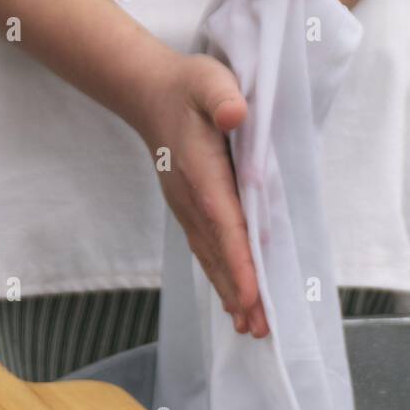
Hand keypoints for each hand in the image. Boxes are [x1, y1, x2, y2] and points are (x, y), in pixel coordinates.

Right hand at [136, 52, 268, 337]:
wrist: (149, 95)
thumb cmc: (187, 86)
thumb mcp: (207, 79)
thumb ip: (221, 96)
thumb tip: (236, 113)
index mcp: (202, 173)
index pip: (224, 223)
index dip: (238, 260)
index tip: (250, 296)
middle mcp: (193, 201)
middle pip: (220, 254)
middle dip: (240, 293)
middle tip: (260, 330)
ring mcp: (189, 211)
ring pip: (213, 259)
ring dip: (231, 295)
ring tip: (250, 329)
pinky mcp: (191, 214)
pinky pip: (208, 252)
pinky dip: (222, 279)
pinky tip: (234, 304)